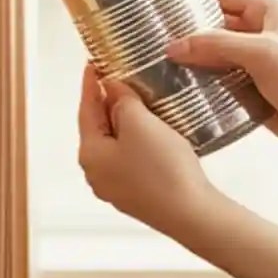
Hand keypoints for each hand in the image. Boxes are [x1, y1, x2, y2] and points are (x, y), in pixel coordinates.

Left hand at [77, 64, 217, 232]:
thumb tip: (111, 88)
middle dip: (108, 102)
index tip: (93, 63)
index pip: (85, 109)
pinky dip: (137, 140)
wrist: (192, 213)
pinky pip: (131, 158)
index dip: (90, 83)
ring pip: (115, 143)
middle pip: (98, 127)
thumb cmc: (164, 170)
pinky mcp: (137, 194)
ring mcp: (115, 187)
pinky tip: (153, 132)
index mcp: (90, 154)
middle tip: (119, 77)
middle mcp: (96, 173)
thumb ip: (121, 100)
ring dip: (125, 121)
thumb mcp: (139, 123)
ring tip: (139, 101)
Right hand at [167, 0, 277, 162]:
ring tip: (160, 70)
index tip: (163, 11)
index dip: (194, 0)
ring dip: (195, 65)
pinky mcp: (257, 92)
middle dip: (189, 36)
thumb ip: (217, 45)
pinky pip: (224, 84)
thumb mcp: (262, 54)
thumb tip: (175, 46)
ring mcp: (260, 64)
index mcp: (271, 11)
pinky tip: (182, 94)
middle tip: (153, 45)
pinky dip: (206, 88)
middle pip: (216, 27)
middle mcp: (265, 34)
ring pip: (218, 58)